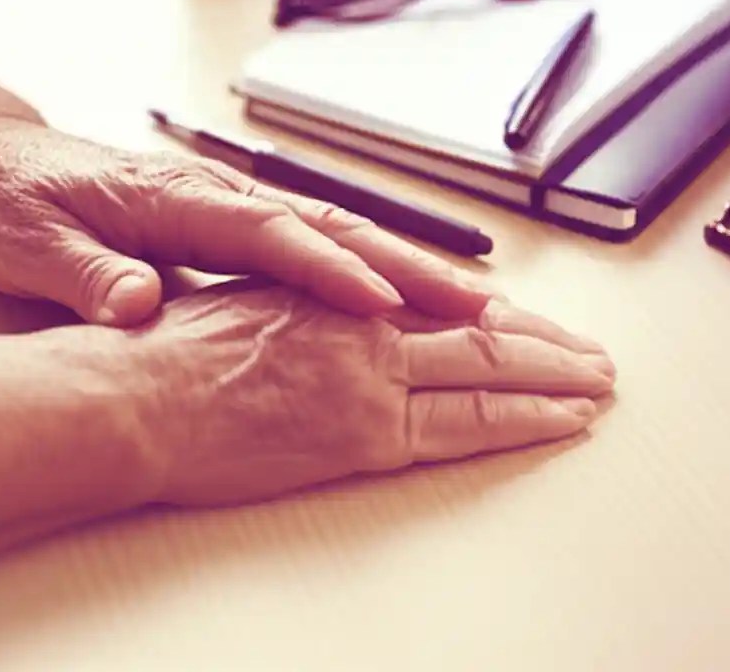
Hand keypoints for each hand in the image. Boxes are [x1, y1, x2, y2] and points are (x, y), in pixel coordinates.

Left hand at [0, 119, 490, 325]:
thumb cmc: (8, 203)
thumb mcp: (25, 246)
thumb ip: (84, 275)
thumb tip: (139, 306)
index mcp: (175, 198)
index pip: (268, 235)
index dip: (327, 270)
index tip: (382, 305)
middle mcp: (215, 195)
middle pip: (325, 226)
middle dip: (403, 265)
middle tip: (476, 306)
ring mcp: (226, 205)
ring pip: (330, 231)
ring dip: (400, 265)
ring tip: (470, 304)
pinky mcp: (225, 222)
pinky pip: (311, 244)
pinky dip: (365, 267)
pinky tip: (400, 299)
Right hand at [118, 283, 614, 505]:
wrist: (130, 399)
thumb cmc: (166, 361)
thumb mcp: (242, 315)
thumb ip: (301, 322)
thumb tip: (330, 329)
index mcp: (334, 297)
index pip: (436, 305)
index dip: (494, 316)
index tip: (528, 323)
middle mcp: (364, 328)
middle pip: (480, 331)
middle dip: (546, 344)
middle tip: (593, 356)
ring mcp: (369, 379)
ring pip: (490, 368)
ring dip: (554, 377)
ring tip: (599, 385)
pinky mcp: (363, 433)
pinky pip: (465, 424)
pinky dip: (523, 419)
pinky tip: (562, 421)